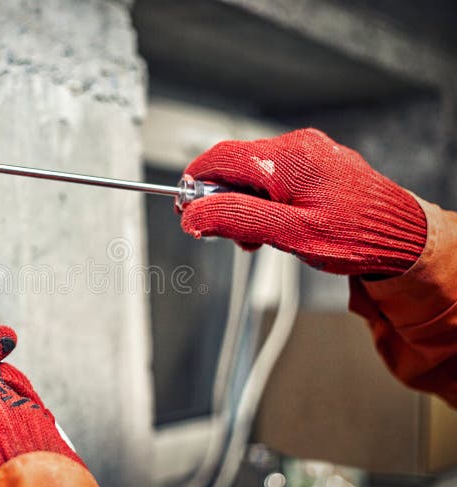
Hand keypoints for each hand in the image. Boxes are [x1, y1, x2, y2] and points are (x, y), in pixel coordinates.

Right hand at [180, 128, 426, 275]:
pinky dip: (266, 199)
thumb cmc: (356, 236)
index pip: (221, 158)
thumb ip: (238, 220)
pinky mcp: (317, 161)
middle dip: (224, 200)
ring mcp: (309, 151)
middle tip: (234, 235)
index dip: (194, 182)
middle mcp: (298, 146)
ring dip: (245, 203)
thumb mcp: (290, 235)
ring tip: (263, 236)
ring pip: (254, 172)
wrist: (405, 237)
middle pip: (236, 165)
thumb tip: (194, 214)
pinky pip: (276, 175)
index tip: (184, 207)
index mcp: (289, 159)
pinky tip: (279, 223)